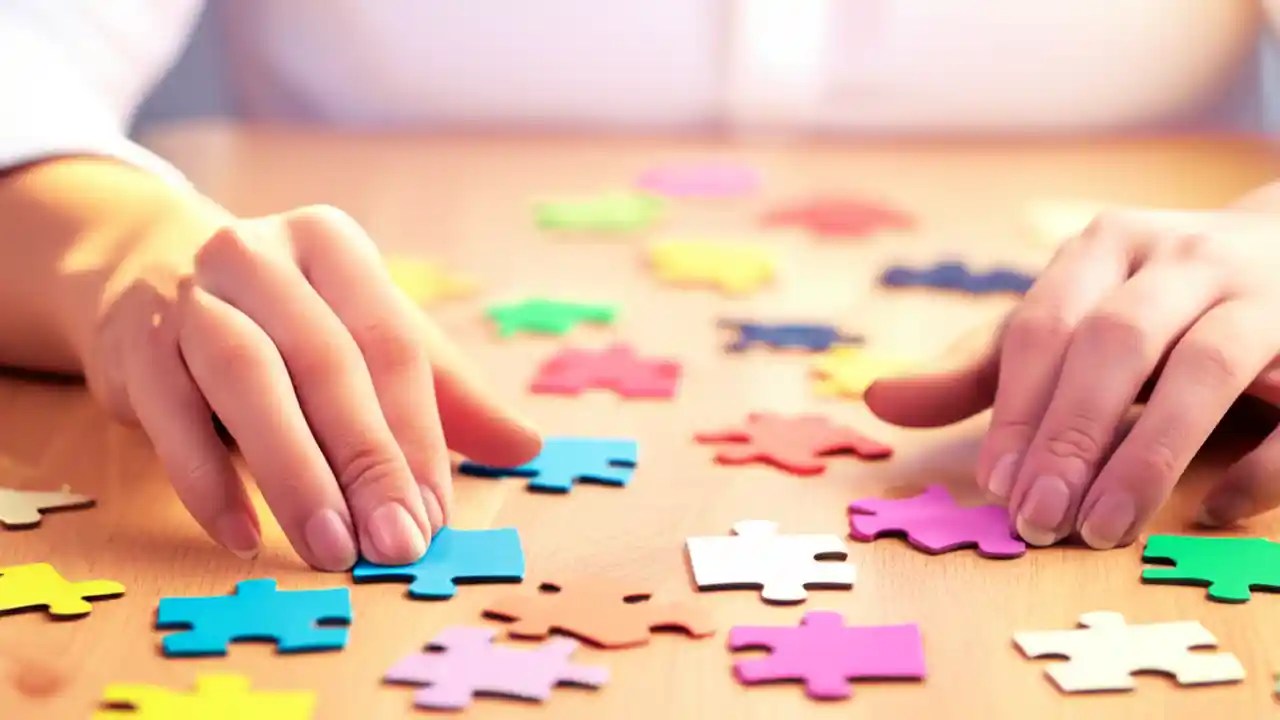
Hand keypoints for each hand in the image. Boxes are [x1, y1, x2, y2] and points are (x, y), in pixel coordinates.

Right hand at [83, 205, 539, 569]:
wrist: (143, 268)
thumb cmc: (286, 317)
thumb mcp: (365, 333)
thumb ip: (444, 392)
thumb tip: (526, 447)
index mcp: (332, 246)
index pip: (389, 344)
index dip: (417, 434)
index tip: (436, 515)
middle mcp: (260, 256)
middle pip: (325, 361)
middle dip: (366, 460)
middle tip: (396, 544)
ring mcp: (190, 296)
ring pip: (247, 380)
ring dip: (296, 474)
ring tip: (332, 550)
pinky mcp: (136, 346)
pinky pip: (173, 417)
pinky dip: (208, 482)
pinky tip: (245, 537)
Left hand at [866, 207, 1279, 548]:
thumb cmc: (1146, 309)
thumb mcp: (1064, 324)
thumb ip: (983, 369)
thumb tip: (878, 402)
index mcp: (1107, 246)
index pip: (1046, 325)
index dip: (1018, 408)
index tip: (997, 483)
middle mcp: (1186, 257)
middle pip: (1118, 340)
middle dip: (1072, 432)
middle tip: (1039, 516)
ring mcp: (1266, 293)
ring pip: (1210, 365)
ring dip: (1151, 452)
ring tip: (1102, 527)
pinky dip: (1258, 466)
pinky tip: (1210, 512)